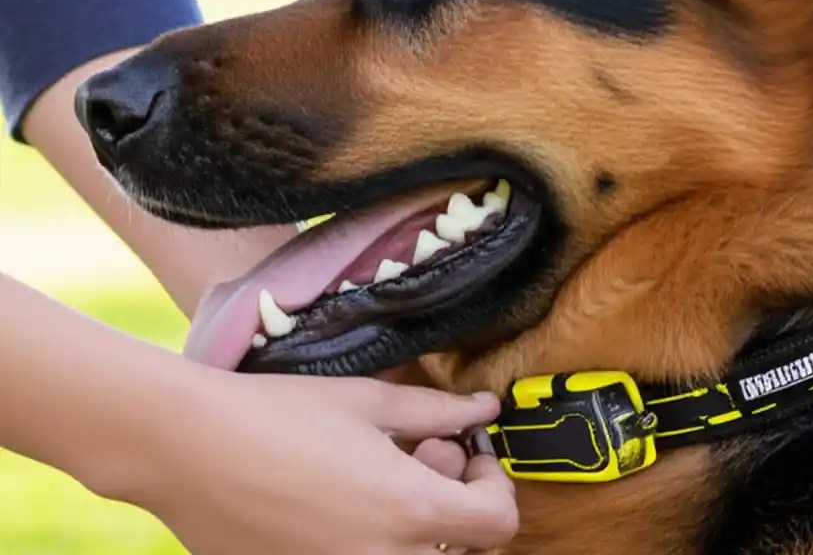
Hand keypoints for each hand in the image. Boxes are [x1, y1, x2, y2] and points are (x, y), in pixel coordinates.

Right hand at [110, 371, 516, 553]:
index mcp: (408, 510)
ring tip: (380, 486)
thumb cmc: (275, 414)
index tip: (468, 459)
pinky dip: (370, 546)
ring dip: (419, 535)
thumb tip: (485, 411)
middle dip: (460, 511)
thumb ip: (438, 412)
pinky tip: (340, 508)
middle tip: (425, 464)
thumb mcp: (368, 403)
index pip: (498, 524)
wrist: (183, 448)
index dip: (495, 487)